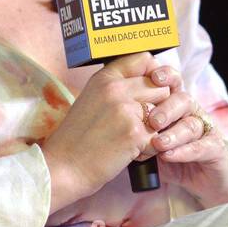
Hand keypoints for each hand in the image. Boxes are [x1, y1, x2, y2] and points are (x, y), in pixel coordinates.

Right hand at [40, 51, 170, 209]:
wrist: (63, 167)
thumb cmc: (76, 139)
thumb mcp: (92, 100)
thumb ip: (118, 87)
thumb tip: (151, 81)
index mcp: (105, 78)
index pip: (145, 59)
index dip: (155, 74)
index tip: (153, 88)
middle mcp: (116, 89)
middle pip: (161, 87)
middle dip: (158, 106)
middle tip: (140, 123)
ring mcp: (126, 110)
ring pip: (164, 113)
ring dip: (154, 129)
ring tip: (132, 140)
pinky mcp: (134, 133)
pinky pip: (159, 137)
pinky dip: (149, 150)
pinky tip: (129, 153)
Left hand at [134, 65, 227, 208]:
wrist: (201, 179)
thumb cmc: (169, 155)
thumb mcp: (148, 140)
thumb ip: (135, 126)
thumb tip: (109, 115)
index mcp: (174, 103)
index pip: (171, 82)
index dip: (164, 76)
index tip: (152, 78)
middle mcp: (191, 112)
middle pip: (182, 100)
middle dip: (167, 107)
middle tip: (152, 120)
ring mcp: (205, 130)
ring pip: (191, 124)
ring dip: (173, 133)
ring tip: (158, 143)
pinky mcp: (215, 149)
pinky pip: (202, 147)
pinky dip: (184, 151)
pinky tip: (169, 155)